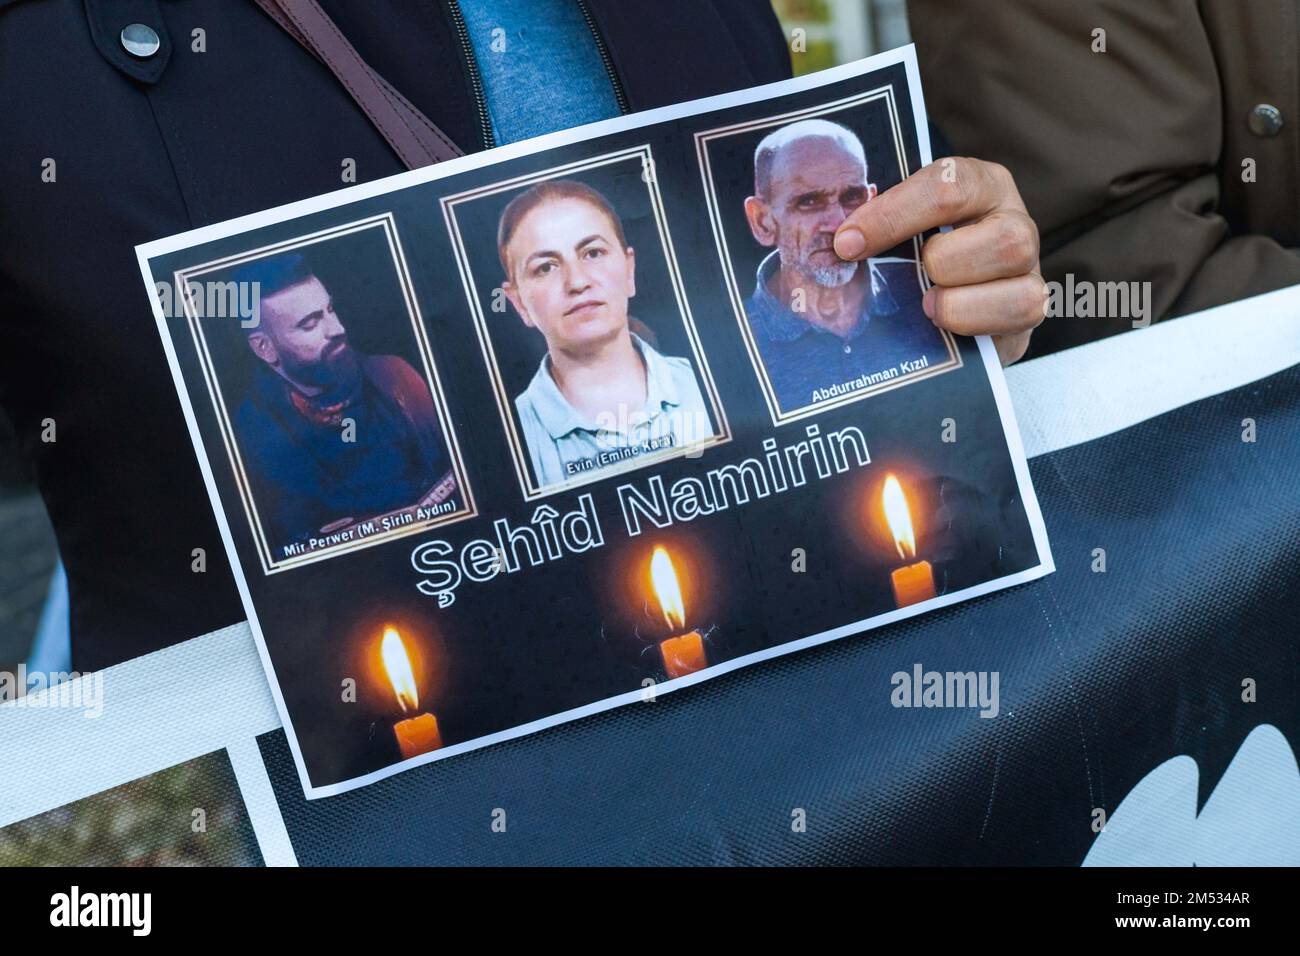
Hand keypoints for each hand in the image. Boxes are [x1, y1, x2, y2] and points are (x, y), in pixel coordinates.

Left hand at [832, 157, 1043, 365]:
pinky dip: (975, 321)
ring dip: (962, 297)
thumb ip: (880, 227)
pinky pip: (1022, 310)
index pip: (946, 185)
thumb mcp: (900, 232)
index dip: (893, 215)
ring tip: (928, 305)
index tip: (848, 243)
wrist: (951, 304)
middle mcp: (1013, 218)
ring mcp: (1029, 265)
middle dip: (943, 262)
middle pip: (1003, 235)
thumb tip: (841, 245)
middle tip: (915, 279)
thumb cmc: (917, 257)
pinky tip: (946, 326)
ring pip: (1016, 270)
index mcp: (978, 184)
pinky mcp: (1030, 307)